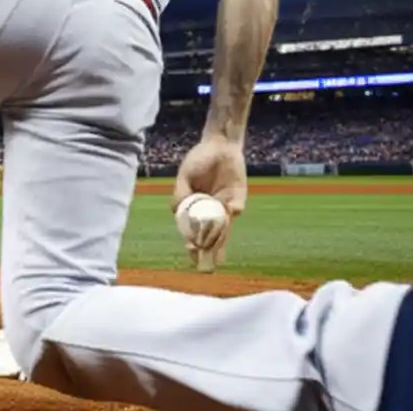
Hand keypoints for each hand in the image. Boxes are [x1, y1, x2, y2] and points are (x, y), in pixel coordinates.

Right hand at [171, 136, 247, 263]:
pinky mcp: (238, 199)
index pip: (192, 230)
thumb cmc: (198, 160)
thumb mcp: (184, 175)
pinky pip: (234, 210)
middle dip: (207, 252)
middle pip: (209, 235)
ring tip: (218, 261)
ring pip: (223, 229)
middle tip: (205, 267)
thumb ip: (180, 193)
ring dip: (220, 244)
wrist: (220, 146)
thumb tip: (175, 210)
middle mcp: (210, 211)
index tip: (190, 251)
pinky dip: (230, 213)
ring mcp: (224, 206)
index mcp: (194, 207)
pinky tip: (227, 213)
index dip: (191, 242)